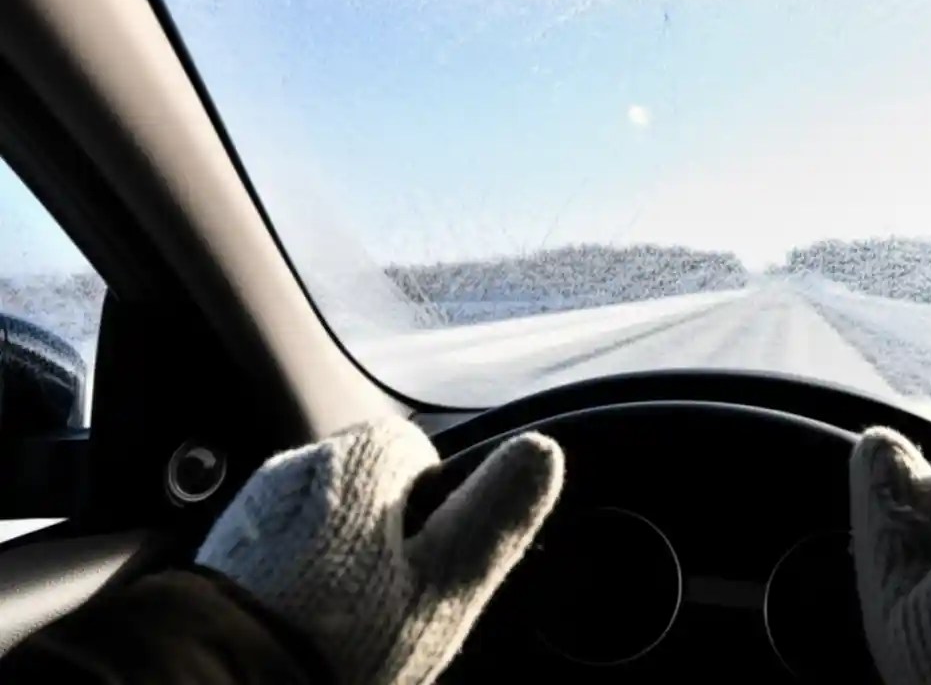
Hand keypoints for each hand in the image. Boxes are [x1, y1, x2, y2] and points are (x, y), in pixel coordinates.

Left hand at [195, 417, 563, 684]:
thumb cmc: (341, 641)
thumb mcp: (441, 585)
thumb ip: (492, 516)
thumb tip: (544, 450)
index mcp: (358, 458)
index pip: (419, 452)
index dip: (438, 510)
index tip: (430, 567)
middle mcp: (300, 460)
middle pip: (373, 482)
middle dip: (390, 530)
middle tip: (393, 602)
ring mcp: (255, 503)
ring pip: (328, 513)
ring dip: (345, 553)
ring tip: (347, 618)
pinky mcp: (225, 547)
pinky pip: (285, 542)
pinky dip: (303, 571)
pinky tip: (308, 619)